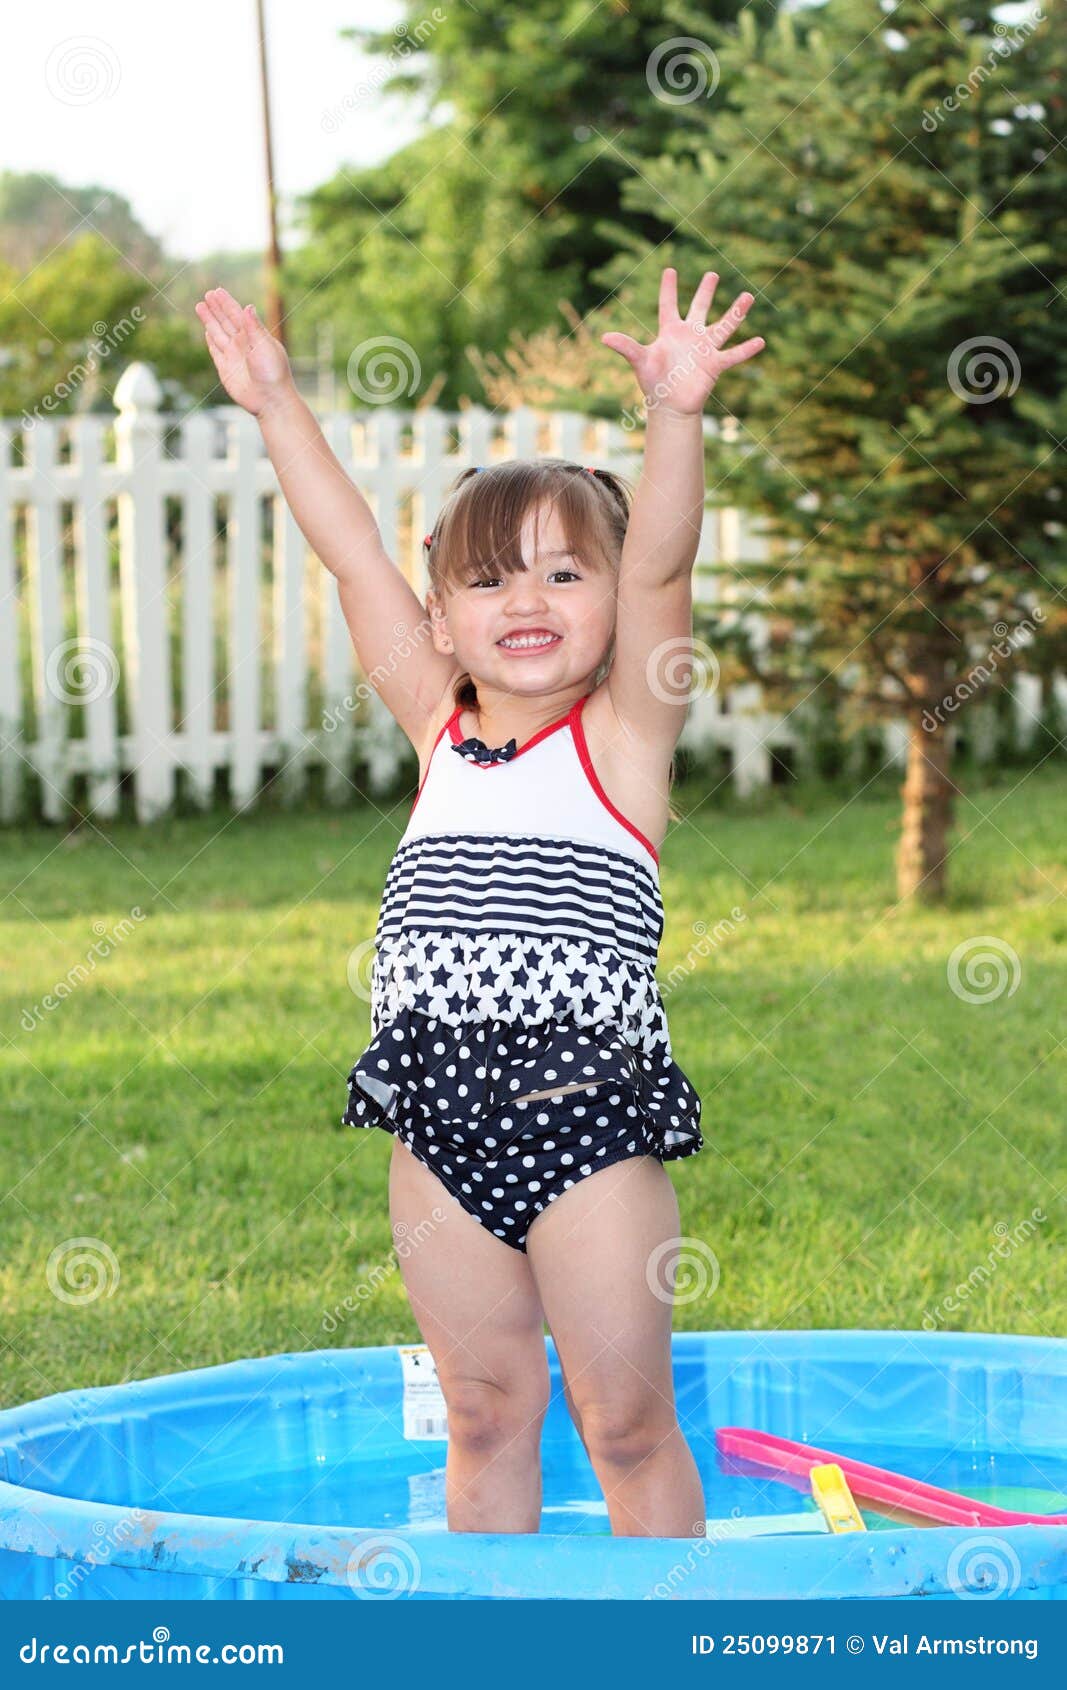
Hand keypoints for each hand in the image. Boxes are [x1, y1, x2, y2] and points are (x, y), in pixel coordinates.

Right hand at [194, 287, 294, 414]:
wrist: (270, 401)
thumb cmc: (273, 373)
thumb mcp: (264, 347)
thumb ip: (254, 327)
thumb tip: (247, 307)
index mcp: (254, 336)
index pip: (237, 314)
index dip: (227, 303)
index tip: (217, 291)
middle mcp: (243, 344)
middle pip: (226, 321)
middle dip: (216, 308)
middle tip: (207, 294)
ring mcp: (233, 356)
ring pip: (218, 333)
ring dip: (209, 320)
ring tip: (200, 306)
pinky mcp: (226, 370)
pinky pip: (216, 351)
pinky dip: (211, 341)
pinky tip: (207, 332)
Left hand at [602, 267, 764, 415]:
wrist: (669, 407)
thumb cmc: (653, 383)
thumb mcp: (640, 361)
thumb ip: (626, 346)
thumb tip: (603, 337)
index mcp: (670, 332)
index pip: (669, 305)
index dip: (668, 288)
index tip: (670, 270)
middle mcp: (690, 336)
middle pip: (700, 308)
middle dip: (706, 292)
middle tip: (712, 274)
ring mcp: (704, 349)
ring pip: (723, 326)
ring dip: (736, 312)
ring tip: (748, 296)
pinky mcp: (715, 364)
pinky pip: (733, 355)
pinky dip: (746, 349)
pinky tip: (760, 341)